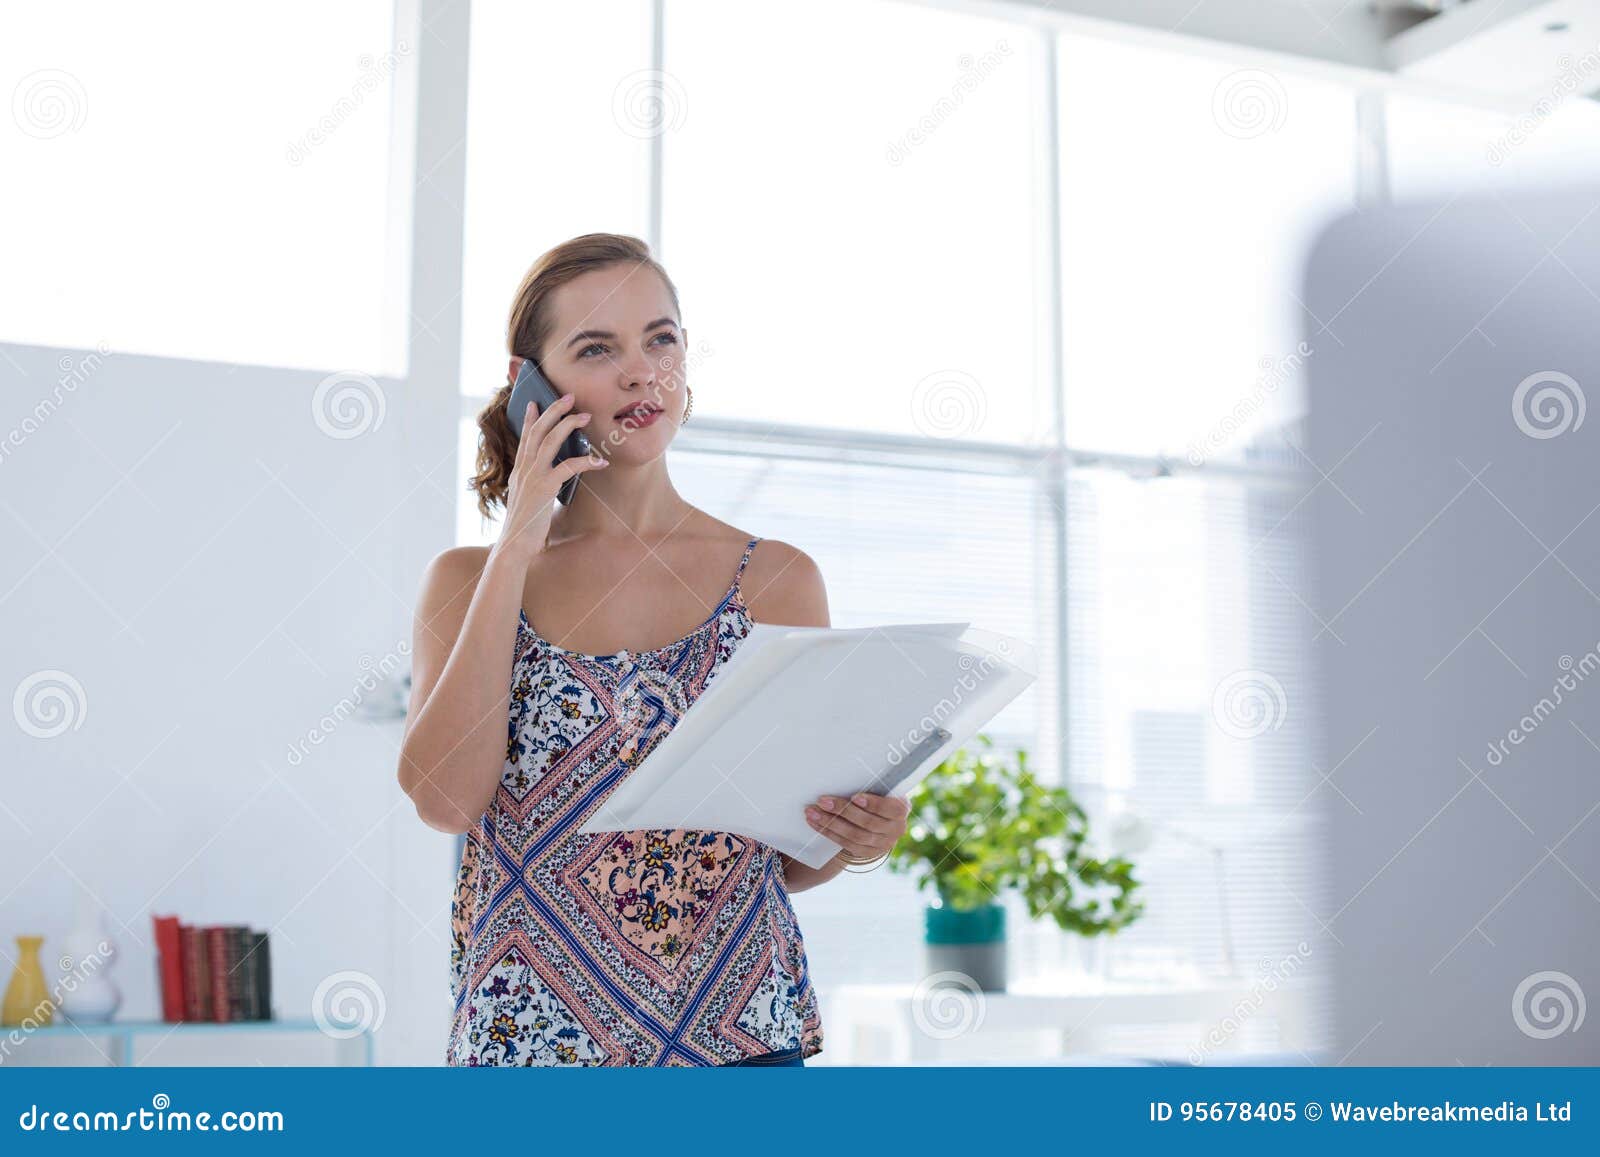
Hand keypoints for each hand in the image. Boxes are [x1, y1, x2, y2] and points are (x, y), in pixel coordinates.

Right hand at [497, 361, 608, 558]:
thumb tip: (553, 476)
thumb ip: (537, 484)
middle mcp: (523, 468)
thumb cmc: (525, 525)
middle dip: (555, 410)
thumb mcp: (528, 499)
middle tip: (570, 397)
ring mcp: (532, 476)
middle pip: (538, 430)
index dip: (530, 417)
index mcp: (519, 470)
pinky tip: (600, 461)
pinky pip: (567, 467)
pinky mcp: (544, 488)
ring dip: (569, 425)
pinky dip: (585, 462)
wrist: (515, 544)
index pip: (524, 437)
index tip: (535, 400)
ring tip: (585, 416)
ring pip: (550, 441)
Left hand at [803, 792, 909, 862]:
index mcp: (901, 809)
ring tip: (812, 812)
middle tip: (822, 801)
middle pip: (868, 823)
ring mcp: (882, 843)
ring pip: (855, 835)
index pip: (890, 808)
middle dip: (843, 811)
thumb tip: (845, 765)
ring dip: (830, 823)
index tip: (854, 796)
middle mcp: (896, 829)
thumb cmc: (877, 795)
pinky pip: (846, 844)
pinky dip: (828, 833)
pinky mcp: (868, 852)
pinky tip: (815, 823)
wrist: (879, 820)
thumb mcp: (881, 788)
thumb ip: (871, 783)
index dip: (873, 804)